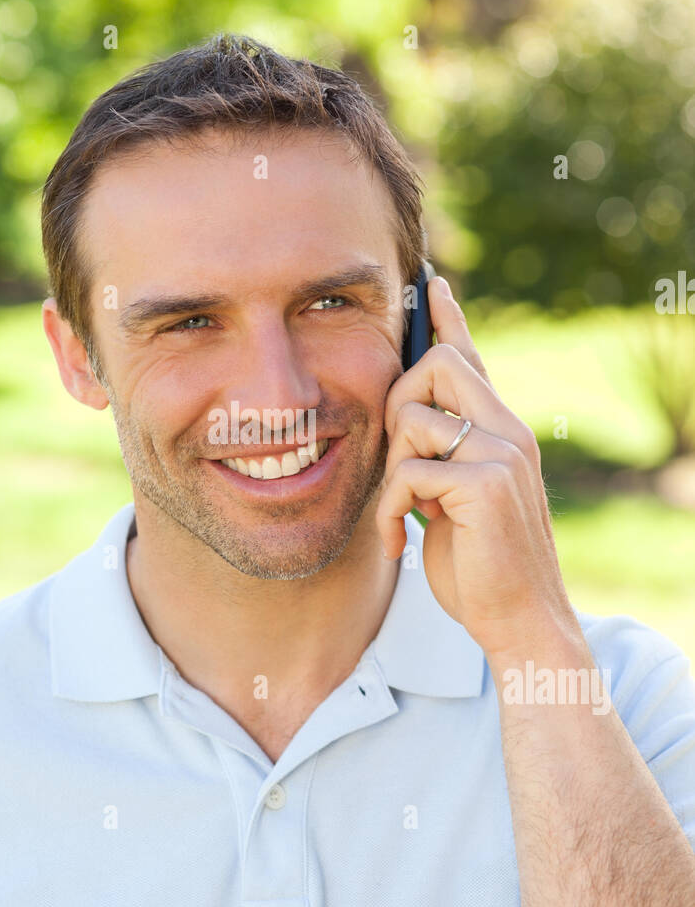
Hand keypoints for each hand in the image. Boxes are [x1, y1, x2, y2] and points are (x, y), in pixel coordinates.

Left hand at [377, 276, 578, 658]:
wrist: (518, 623)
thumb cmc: (480, 568)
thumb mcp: (455, 503)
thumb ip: (441, 460)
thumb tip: (405, 427)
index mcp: (502, 432)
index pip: (472, 360)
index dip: (448, 321)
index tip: (430, 283)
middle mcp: (508, 432)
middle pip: (438, 364)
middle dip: (396, 402)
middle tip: (394, 463)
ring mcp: (502, 454)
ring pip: (415, 418)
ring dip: (389, 469)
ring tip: (400, 513)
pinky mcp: (487, 483)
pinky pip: (407, 471)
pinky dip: (388, 508)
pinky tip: (396, 541)